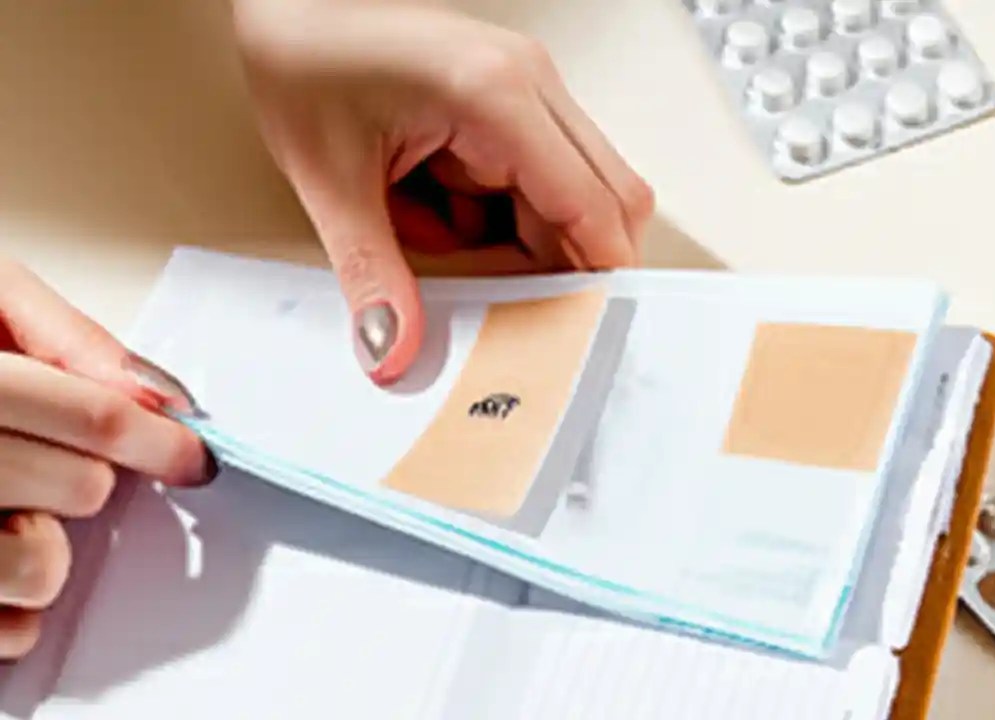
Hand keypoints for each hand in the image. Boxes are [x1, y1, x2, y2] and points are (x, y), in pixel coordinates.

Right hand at [0, 257, 216, 658]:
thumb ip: (65, 338)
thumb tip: (159, 394)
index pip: (92, 415)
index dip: (158, 436)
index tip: (193, 455)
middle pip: (83, 487)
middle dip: (89, 473)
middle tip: (45, 458)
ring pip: (44, 568)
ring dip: (47, 544)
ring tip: (5, 513)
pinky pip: (8, 635)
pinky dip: (17, 613)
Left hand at [234, 0, 654, 384]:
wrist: (285, 1)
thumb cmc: (304, 55)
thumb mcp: (331, 181)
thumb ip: (372, 275)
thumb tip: (396, 347)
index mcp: (497, 96)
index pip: (593, 203)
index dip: (599, 274)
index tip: (586, 329)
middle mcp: (528, 83)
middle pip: (604, 199)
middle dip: (558, 259)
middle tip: (499, 295)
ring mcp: (525, 88)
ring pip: (568, 194)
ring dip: (512, 234)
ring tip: (426, 220)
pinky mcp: (508, 100)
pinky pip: (532, 178)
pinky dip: (490, 211)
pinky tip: (428, 198)